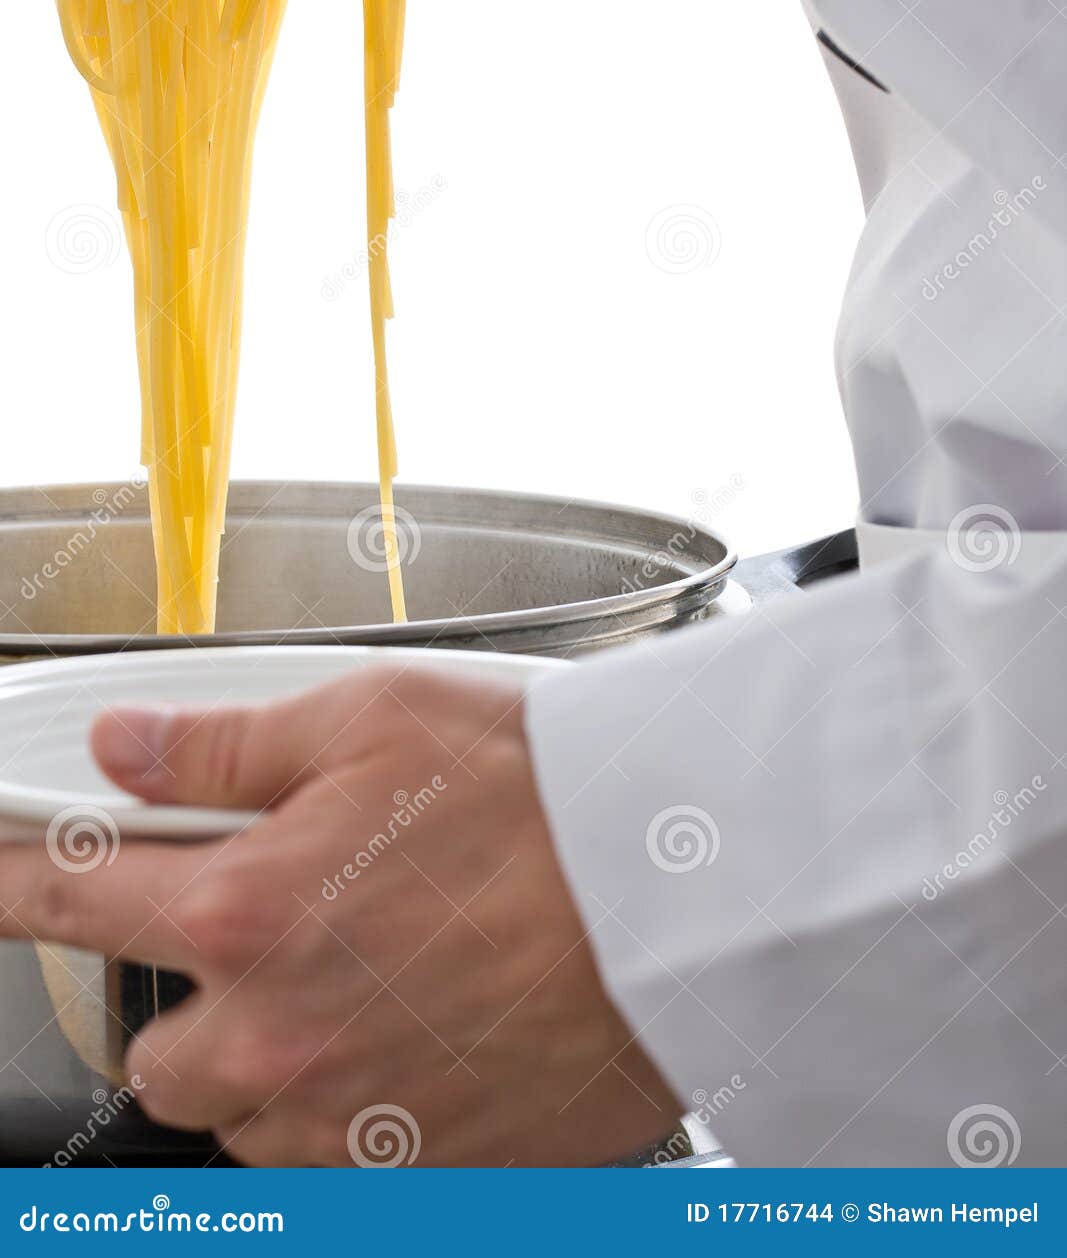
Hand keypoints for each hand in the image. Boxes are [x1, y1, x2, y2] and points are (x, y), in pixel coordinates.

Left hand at [0, 667, 677, 1164]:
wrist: (684, 900)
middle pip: (155, 1045)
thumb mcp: (372, 719)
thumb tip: (124, 748)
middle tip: (277, 918)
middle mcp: (280, 1032)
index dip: (4, 879)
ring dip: (270, 1048)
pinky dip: (345, 1096)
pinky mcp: (417, 1167)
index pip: (67, 896)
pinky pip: (330, 1151)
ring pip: (242, 1109)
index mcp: (249, 908)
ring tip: (371, 965)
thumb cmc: (546, 799)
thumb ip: (221, 747)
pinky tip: (419, 1019)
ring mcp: (347, 1116)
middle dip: (190, 986)